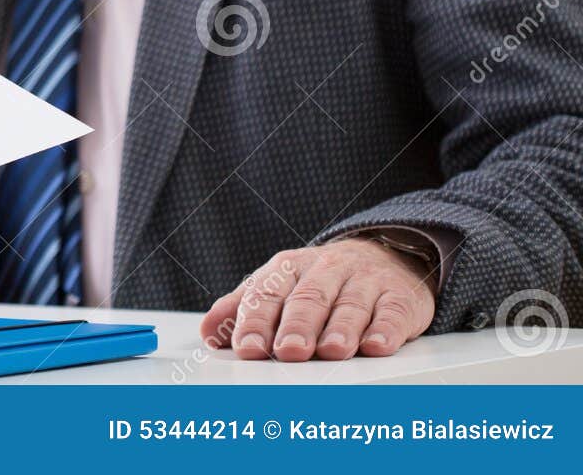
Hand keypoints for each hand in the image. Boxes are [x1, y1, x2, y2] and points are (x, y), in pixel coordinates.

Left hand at [199, 238, 436, 361]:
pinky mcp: (399, 296)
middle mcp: (325, 270)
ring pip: (350, 304)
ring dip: (341, 329)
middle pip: (308, 298)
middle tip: (288, 351)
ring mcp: (364, 281)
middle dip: (297, 326)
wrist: (383, 255)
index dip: (255, 321)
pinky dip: (385, 329)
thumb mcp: (277, 286)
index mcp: (287, 269)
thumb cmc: (319, 281)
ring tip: (333, 351)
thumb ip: (241, 308)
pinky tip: (377, 345)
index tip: (247, 348)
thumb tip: (207, 332)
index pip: (266, 294)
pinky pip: (392, 312)